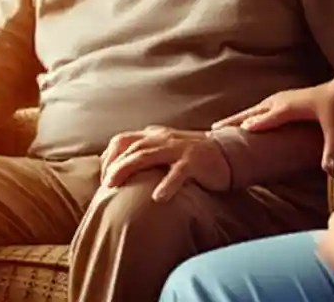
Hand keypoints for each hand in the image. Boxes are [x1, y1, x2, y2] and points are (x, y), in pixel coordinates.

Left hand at [100, 126, 230, 201]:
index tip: (102, 178)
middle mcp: (163, 138)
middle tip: (105, 186)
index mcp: (154, 135)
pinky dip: (166, 184)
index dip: (108, 158)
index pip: (122, 140)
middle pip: (130, 148)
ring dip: (128, 170)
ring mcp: (179, 148)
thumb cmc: (194, 158)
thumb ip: (147, 155)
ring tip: (115, 188)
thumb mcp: (167, 151)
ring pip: (147, 155)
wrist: (230, 154)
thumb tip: (121, 171)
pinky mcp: (195, 161)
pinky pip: (178, 173)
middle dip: (114, 166)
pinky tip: (157, 198)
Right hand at [213, 83, 333, 173]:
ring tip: (219, 126)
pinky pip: (258, 109)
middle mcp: (281, 101)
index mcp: (291, 108)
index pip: (270, 117)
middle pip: (252, 112)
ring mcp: (280, 99)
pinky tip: (240, 122)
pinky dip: (245, 115)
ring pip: (252, 109)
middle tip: (213, 129)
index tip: (240, 131)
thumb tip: (329, 170)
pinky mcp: (281, 100)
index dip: (256, 124)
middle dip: (233, 120)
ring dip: (236, 117)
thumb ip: (331, 150)